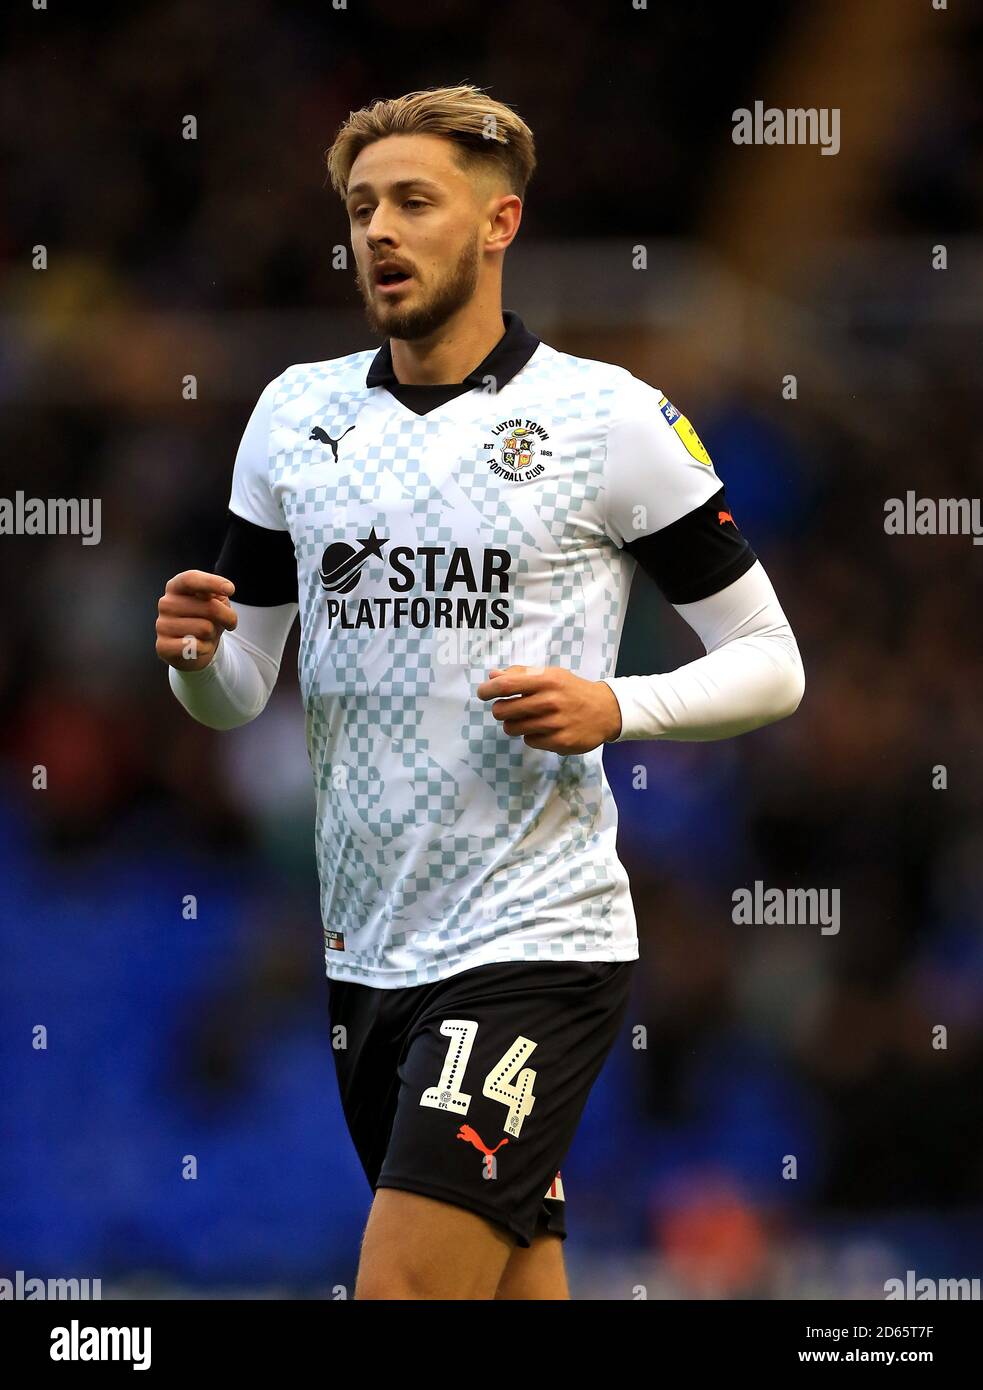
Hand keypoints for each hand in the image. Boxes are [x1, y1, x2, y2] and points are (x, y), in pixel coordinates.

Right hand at [155, 570, 237, 670]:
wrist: (195, 648)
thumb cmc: (206, 619)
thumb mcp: (216, 602)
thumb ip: (217, 594)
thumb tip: (220, 591)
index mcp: (176, 586)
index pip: (191, 579)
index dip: (211, 582)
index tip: (230, 589)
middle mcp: (166, 603)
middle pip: (210, 607)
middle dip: (228, 617)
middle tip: (227, 623)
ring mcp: (162, 625)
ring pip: (206, 628)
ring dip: (213, 634)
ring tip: (205, 635)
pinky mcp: (163, 646)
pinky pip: (197, 647)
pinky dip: (205, 649)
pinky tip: (198, 647)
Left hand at [476, 664, 622, 753]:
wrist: (606, 710)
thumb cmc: (572, 690)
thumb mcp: (551, 674)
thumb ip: (521, 673)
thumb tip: (492, 676)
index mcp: (546, 680)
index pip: (506, 685)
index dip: (488, 690)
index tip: (483, 693)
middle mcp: (549, 701)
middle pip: (503, 711)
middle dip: (500, 710)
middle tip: (507, 709)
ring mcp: (554, 724)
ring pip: (513, 729)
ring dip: (514, 724)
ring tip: (526, 719)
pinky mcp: (559, 742)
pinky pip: (529, 741)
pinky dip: (531, 736)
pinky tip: (544, 729)